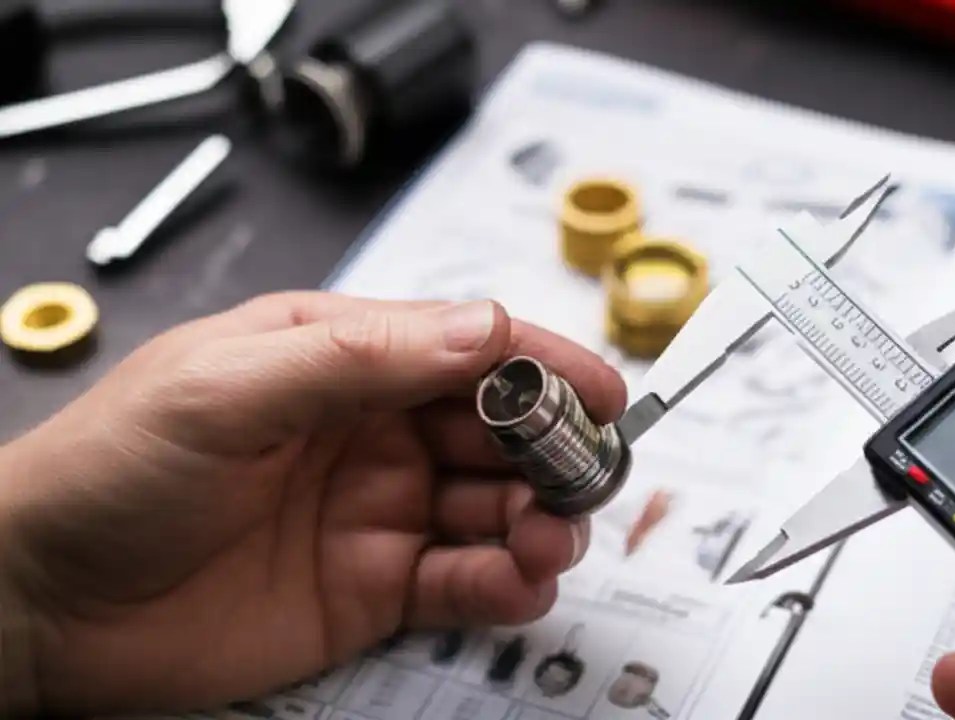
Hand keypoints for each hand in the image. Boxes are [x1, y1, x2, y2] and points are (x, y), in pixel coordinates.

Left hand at [0, 293, 624, 715]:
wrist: (44, 603)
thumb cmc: (108, 471)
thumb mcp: (227, 387)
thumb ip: (360, 358)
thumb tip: (481, 329)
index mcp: (341, 360)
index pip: (466, 350)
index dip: (541, 364)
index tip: (601, 389)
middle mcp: (373, 432)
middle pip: (500, 431)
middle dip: (555, 450)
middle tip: (583, 477)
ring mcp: (379, 513)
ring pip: (497, 509)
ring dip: (543, 521)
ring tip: (550, 539)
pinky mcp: (374, 590)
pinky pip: (465, 584)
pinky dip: (507, 585)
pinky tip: (517, 583)